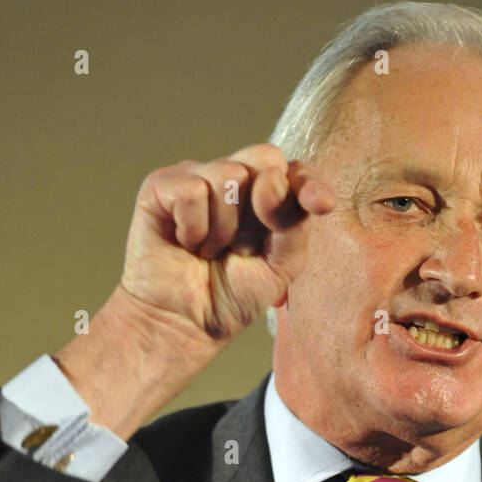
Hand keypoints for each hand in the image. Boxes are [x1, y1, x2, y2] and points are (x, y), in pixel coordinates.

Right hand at [121, 145, 335, 337]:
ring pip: (229, 175)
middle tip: (244, 248)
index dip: (309, 182)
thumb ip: (295, 225)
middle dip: (263, 209)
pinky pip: (192, 191)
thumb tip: (272, 180)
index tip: (320, 204)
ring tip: (210, 251)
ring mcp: (196, 177)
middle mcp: (232, 180)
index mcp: (266, 196)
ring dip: (225, 228)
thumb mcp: (280, 267)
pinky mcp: (161, 187)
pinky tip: (186, 243)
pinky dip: (193, 228)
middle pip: (266, 157)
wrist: (186, 324)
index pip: (296, 171)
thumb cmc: (232, 297)